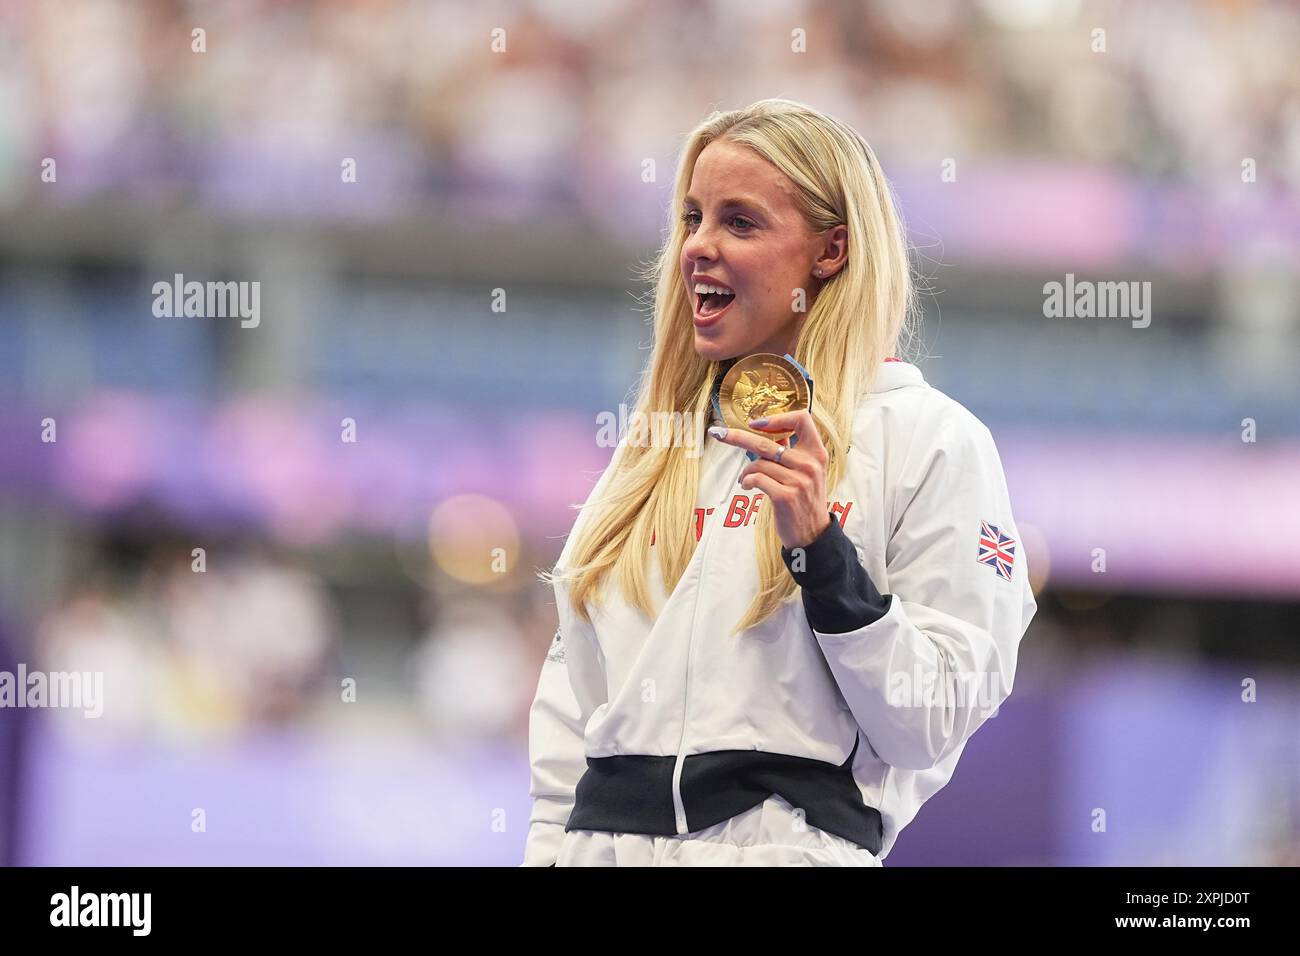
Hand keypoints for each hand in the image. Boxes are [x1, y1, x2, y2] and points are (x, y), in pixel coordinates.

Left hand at [707, 410, 829, 549]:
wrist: (813, 534)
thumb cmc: (805, 500)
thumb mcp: (807, 472)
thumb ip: (791, 451)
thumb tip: (765, 431)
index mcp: (817, 453)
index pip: (802, 419)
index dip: (777, 418)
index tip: (757, 424)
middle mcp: (809, 464)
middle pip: (767, 441)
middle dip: (737, 437)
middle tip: (718, 433)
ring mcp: (798, 481)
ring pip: (758, 463)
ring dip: (746, 471)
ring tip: (745, 479)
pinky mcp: (785, 496)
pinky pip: (756, 479)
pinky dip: (747, 481)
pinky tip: (748, 486)